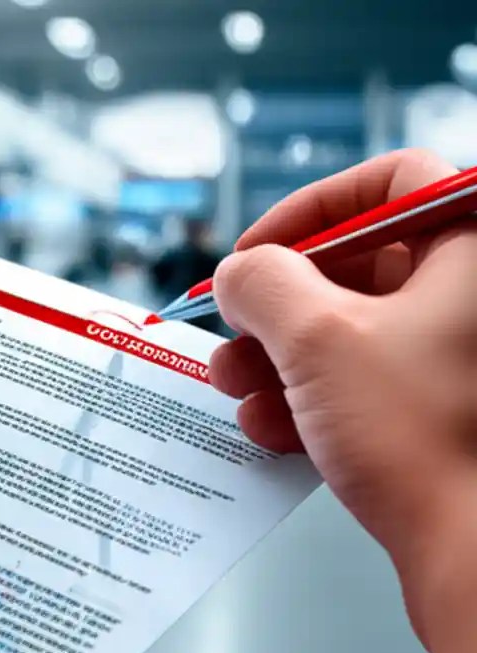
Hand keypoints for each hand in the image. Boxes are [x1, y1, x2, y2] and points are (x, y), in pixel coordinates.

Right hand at [209, 149, 476, 652]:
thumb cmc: (426, 439)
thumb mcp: (318, 338)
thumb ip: (263, 283)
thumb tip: (241, 274)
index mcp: (474, 250)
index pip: (393, 180)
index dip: (311, 209)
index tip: (257, 252)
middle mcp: (476, 298)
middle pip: (363, 264)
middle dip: (279, 304)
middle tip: (233, 334)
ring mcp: (464, 360)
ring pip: (356, 330)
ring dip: (282, 357)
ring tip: (239, 391)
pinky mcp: (450, 414)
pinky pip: (368, 383)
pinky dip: (314, 399)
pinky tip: (277, 431)